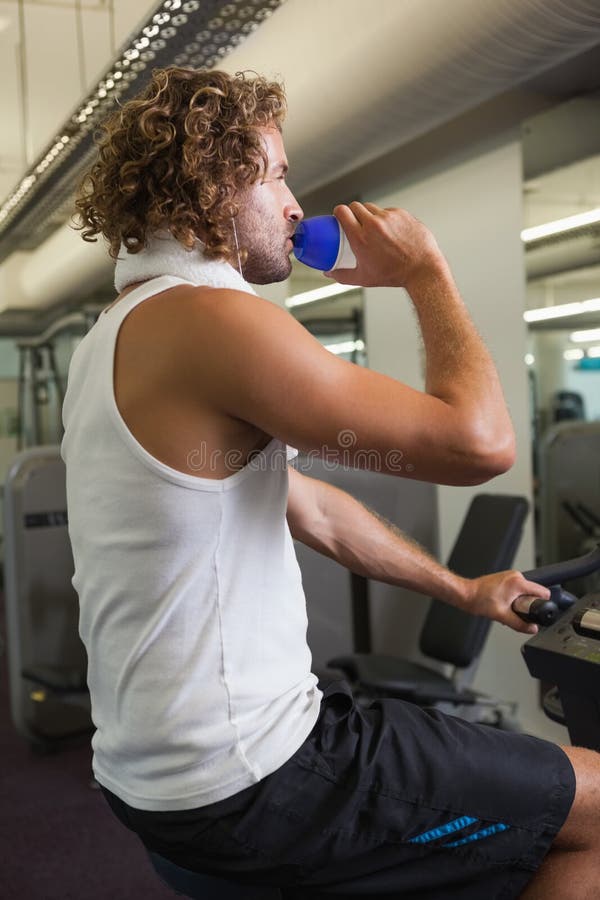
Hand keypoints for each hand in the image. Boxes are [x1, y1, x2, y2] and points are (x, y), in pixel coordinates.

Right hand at [324, 201, 444, 288]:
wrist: (421, 270)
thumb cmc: (393, 275)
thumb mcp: (363, 278)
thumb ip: (342, 276)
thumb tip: (328, 273)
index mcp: (360, 238)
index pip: (342, 211)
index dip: (339, 211)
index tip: (339, 216)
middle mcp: (373, 224)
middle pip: (355, 206)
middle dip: (352, 212)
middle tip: (355, 221)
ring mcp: (389, 217)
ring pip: (372, 207)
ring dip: (369, 214)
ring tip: (372, 227)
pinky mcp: (402, 214)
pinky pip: (388, 211)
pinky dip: (386, 218)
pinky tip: (390, 230)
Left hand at [462, 570, 550, 635]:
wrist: (465, 594)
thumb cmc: (478, 600)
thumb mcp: (502, 616)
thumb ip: (520, 624)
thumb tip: (532, 628)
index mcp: (518, 582)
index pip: (543, 591)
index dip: (543, 603)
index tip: (537, 611)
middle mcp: (515, 576)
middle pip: (533, 593)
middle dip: (528, 604)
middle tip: (515, 611)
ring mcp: (510, 576)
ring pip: (524, 592)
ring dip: (519, 602)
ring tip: (506, 607)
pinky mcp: (505, 578)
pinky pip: (517, 589)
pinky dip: (513, 598)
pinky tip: (503, 604)